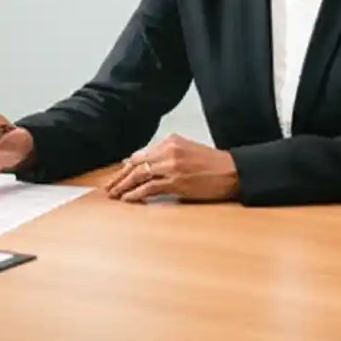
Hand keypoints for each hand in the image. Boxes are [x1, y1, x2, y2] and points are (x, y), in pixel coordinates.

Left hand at [105, 134, 238, 202]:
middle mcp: (168, 151)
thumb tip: (141, 165)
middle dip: (120, 178)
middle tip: (108, 188)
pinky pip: (150, 188)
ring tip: (114, 195)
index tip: (115, 176)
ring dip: (124, 187)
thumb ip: (164, 155)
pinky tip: (128, 199)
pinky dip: (136, 194)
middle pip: (136, 165)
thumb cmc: (212, 165)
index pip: (140, 155)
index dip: (125, 168)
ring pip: (140, 176)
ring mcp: (171, 166)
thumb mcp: (186, 150)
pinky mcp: (176, 182)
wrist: (232, 171)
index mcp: (170, 142)